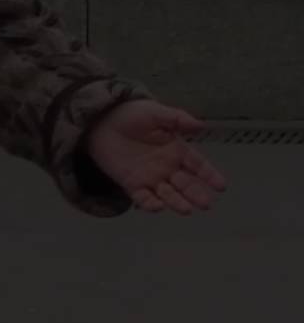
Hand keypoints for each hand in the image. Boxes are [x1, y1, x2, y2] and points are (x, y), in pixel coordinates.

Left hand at [85, 100, 227, 214]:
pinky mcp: (131, 183)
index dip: (209, 175)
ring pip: (167, 194)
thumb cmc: (130, 115)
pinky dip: (150, 203)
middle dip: (196, 194)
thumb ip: (178, 119)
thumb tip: (200, 125)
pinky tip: (158, 207)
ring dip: (177, 203)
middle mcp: (165, 167)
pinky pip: (142, 197)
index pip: (197, 165)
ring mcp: (149, 177)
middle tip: (206, 203)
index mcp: (175, 150)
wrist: (101, 122)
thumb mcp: (157, 112)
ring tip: (187, 210)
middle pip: (185, 183)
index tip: (221, 186)